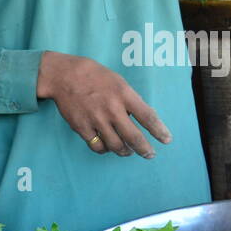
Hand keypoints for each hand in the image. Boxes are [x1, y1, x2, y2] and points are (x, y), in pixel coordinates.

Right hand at [36, 51, 170, 158]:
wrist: (64, 76)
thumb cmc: (94, 76)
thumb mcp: (118, 81)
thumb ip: (130, 99)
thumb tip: (143, 118)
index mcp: (124, 94)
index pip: (147, 116)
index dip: (159, 131)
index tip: (166, 140)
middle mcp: (112, 109)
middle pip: (133, 137)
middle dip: (144, 149)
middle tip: (149, 154)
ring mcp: (96, 120)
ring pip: (116, 146)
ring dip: (125, 151)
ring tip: (128, 151)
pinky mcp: (82, 128)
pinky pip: (97, 146)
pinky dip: (105, 149)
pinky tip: (108, 146)